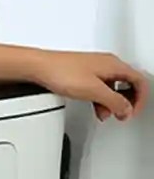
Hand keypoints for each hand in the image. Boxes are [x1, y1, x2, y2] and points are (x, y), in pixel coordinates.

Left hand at [33, 50, 148, 121]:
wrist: (37, 66)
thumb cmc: (60, 71)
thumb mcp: (94, 91)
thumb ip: (114, 102)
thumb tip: (126, 109)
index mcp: (113, 64)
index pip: (139, 81)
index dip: (141, 99)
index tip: (133, 112)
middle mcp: (105, 63)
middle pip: (128, 83)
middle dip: (127, 102)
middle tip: (122, 114)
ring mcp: (93, 67)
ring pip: (113, 86)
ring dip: (112, 102)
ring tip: (105, 113)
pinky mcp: (82, 73)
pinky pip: (99, 87)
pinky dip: (100, 98)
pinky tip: (94, 106)